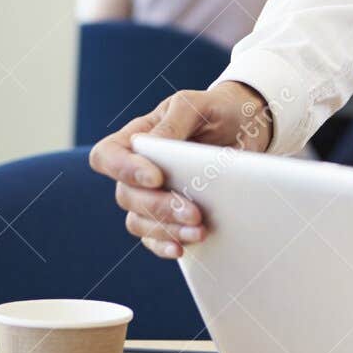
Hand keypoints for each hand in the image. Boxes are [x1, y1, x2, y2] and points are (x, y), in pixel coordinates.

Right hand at [88, 81, 271, 259]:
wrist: (245, 127)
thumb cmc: (214, 111)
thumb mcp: (196, 104)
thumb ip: (173, 122)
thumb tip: (149, 146)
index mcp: (136, 139)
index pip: (107, 157)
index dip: (124, 170)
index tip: (156, 177)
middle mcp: (138, 170)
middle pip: (127, 196)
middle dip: (159, 206)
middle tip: (194, 211)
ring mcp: (152, 195)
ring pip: (139, 221)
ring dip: (167, 230)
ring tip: (200, 230)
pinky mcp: (170, 216)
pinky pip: (155, 238)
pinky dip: (165, 246)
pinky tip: (183, 247)